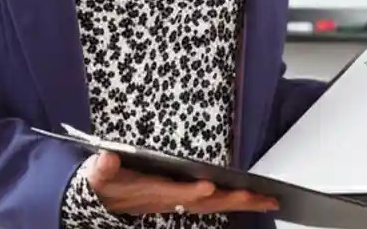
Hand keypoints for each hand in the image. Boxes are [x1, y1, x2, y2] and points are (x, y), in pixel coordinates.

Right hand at [84, 150, 278, 215]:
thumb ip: (102, 170)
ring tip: (268, 199)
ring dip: (241, 202)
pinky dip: (234, 200)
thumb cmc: (104, 183)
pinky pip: (214, 202)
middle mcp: (170, 200)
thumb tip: (106, 161)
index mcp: (152, 193)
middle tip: (262, 197)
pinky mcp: (184, 198)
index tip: (208, 186)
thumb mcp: (98, 176)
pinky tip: (253, 198)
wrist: (103, 198)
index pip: (175, 193)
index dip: (190, 192)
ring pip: (215, 204)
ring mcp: (179, 201)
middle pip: (206, 204)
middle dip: (233, 200)